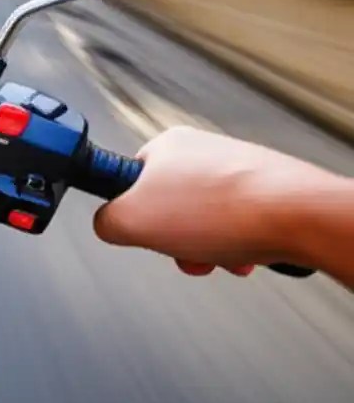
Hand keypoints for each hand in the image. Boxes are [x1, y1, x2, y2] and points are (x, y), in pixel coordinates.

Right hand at [93, 126, 329, 276]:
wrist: (298, 215)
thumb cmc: (224, 209)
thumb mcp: (130, 221)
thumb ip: (104, 223)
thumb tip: (107, 226)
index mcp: (166, 146)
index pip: (129, 185)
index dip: (134, 217)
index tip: (146, 233)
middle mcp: (201, 152)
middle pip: (168, 208)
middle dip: (175, 241)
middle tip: (185, 252)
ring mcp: (234, 171)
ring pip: (204, 221)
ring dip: (207, 248)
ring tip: (221, 256)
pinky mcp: (264, 192)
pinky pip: (236, 225)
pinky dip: (236, 245)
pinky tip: (244, 255)